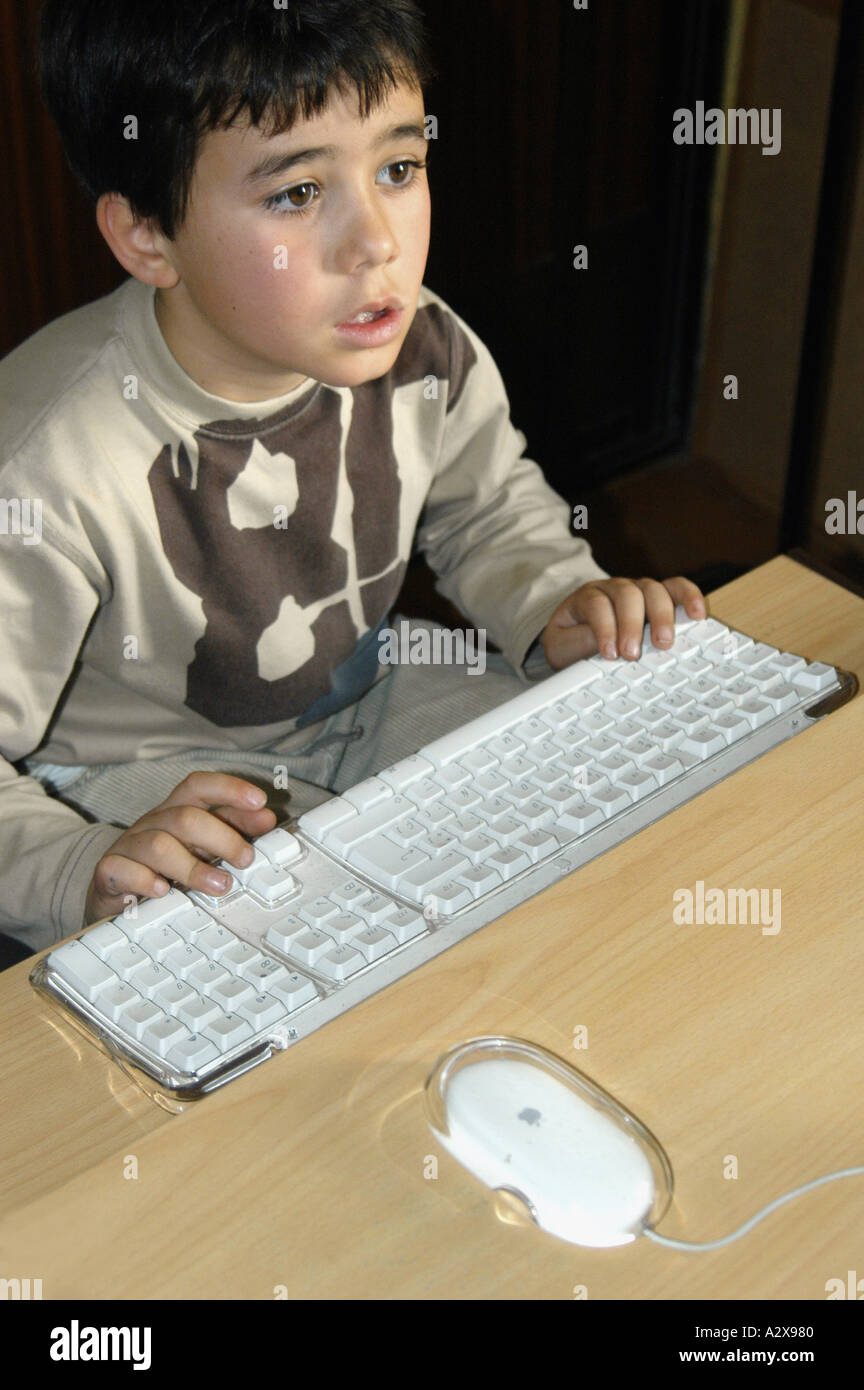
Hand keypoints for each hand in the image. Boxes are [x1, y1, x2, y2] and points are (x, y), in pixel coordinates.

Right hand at [85, 772, 276, 924]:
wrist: (111, 886)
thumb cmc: (163, 862)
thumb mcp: (199, 843)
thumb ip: (232, 828)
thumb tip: (266, 818)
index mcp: (175, 810)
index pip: (199, 785)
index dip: (229, 788)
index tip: (259, 802)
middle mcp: (152, 823)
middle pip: (185, 817)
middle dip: (222, 838)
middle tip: (246, 859)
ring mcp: (129, 846)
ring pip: (158, 845)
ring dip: (193, 867)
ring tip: (219, 885)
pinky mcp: (109, 872)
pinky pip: (122, 870)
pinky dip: (144, 880)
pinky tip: (163, 891)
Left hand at [541, 576, 706, 669]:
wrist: (574, 638)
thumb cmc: (570, 642)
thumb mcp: (561, 646)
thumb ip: (578, 642)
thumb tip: (606, 643)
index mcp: (586, 596)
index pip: (596, 604)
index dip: (604, 627)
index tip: (610, 653)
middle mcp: (613, 588)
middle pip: (626, 594)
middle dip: (632, 624)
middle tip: (633, 654)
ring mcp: (638, 590)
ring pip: (652, 589)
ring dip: (661, 615)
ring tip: (664, 642)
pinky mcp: (658, 597)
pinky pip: (676, 589)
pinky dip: (689, 597)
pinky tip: (697, 615)